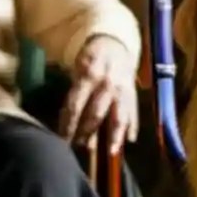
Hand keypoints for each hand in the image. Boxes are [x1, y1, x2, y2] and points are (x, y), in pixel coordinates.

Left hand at [58, 35, 138, 154]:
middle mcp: (107, 84)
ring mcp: (122, 91)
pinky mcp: (133, 94)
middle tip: (80, 147)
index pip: (75, 106)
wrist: (116, 44)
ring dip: (115, 136)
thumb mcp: (77, 69)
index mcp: (88, 75)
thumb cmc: (91, 59)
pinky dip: (132, 127)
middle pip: (96, 114)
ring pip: (118, 117)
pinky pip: (133, 113)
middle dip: (87, 133)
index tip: (63, 140)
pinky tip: (130, 141)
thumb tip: (69, 121)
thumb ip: (74, 92)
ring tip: (111, 152)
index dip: (68, 125)